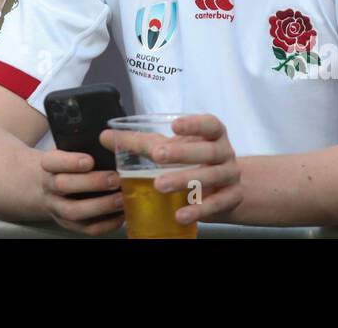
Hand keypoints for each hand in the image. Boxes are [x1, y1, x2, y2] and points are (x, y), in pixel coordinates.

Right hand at [38, 149, 124, 235]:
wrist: (53, 188)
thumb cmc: (70, 166)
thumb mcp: (71, 151)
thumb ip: (86, 147)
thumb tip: (113, 141)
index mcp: (49, 165)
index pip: (51, 162)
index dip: (70, 162)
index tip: (90, 160)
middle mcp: (50, 187)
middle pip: (62, 186)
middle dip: (91, 183)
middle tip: (115, 179)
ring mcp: (58, 208)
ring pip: (73, 211)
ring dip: (100, 206)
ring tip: (121, 198)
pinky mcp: (70, 225)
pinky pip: (87, 229)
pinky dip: (106, 224)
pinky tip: (120, 214)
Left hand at [102, 114, 242, 225]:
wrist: (225, 187)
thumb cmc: (193, 160)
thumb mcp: (170, 148)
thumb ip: (139, 143)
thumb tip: (106, 136)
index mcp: (213, 135)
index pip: (210, 124)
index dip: (194, 124)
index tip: (174, 125)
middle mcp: (225, 153)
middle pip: (209, 151)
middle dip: (183, 153)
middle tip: (157, 156)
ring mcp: (230, 176)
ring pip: (211, 177)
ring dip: (185, 181)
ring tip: (160, 186)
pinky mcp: (231, 198)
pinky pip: (216, 204)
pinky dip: (198, 210)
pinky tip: (180, 214)